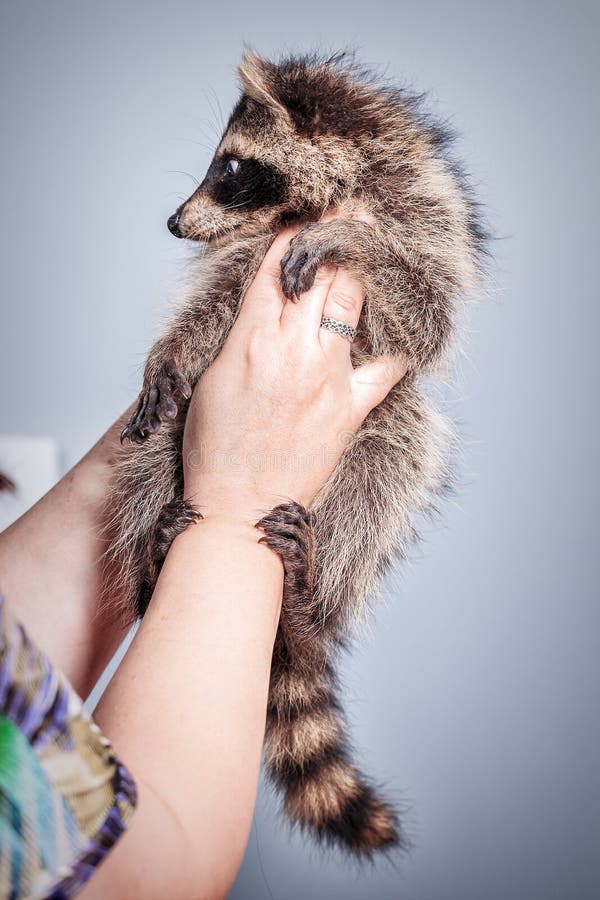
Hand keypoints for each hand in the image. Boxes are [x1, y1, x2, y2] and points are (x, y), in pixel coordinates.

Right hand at [182, 211, 407, 522]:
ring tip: (373, 240)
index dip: (293, 236)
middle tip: (353, 210)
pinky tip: (403, 330)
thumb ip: (240, 336)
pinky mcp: (350, 408)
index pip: (276, 268)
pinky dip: (396, 347)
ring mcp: (327, 377)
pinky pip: (385, 368)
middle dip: (337, 234)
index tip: (305, 218)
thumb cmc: (214, 449)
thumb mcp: (211, 380)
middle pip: (320, 274)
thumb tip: (265, 309)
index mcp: (251, 339)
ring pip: (352, 302)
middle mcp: (293, 349)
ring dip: (363, 267)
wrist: (241, 506)